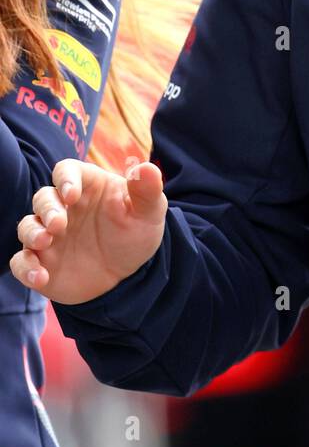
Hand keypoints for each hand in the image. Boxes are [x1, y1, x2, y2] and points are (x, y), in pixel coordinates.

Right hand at [9, 158, 166, 304]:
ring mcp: (49, 235)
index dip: (65, 179)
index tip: (72, 194)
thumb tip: (147, 168)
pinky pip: (21, 262)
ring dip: (32, 233)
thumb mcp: (148, 212)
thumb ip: (146, 190)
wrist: (130, 274)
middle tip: (58, 225)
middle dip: (47, 209)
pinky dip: (25, 268)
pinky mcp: (41, 262)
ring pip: (27, 226)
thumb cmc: (136, 232)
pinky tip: (40, 277)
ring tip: (45, 242)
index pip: (66, 170)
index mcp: (86, 186)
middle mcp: (62, 208)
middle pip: (43, 198)